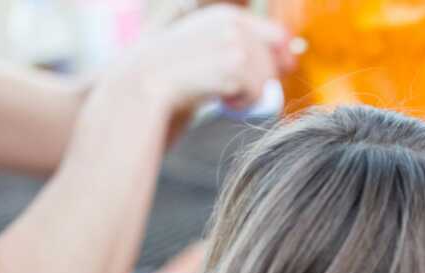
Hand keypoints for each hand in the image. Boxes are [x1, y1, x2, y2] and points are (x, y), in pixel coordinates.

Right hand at [108, 5, 295, 112]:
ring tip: (218, 95)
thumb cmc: (166, 79)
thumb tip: (287, 50)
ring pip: (267, 79)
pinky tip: (218, 100)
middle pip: (275, 62)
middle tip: (232, 92)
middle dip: (261, 82)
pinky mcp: (233, 63)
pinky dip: (241, 104)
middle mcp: (231, 22)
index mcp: (224, 16)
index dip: (280, 59)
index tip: (280, 74)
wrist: (136, 90)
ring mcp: (233, 41)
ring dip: (248, 94)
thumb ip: (236, 48)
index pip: (277, 35)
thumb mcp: (203, 53)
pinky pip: (257, 93)